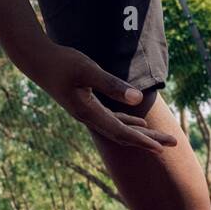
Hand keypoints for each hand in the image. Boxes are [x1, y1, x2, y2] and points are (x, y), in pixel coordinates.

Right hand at [25, 44, 176, 152]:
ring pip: (119, 129)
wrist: (37, 60)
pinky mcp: (87, 105)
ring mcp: (88, 113)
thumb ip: (112, 85)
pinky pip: (112, 119)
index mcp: (89, 112)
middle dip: (148, 140)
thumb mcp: (89, 70)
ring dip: (141, 134)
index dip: (142, 140)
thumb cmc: (63, 62)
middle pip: (124, 135)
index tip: (161, 148)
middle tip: (173, 143)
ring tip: (161, 140)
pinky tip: (140, 123)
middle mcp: (90, 117)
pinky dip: (127, 123)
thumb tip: (138, 99)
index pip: (121, 131)